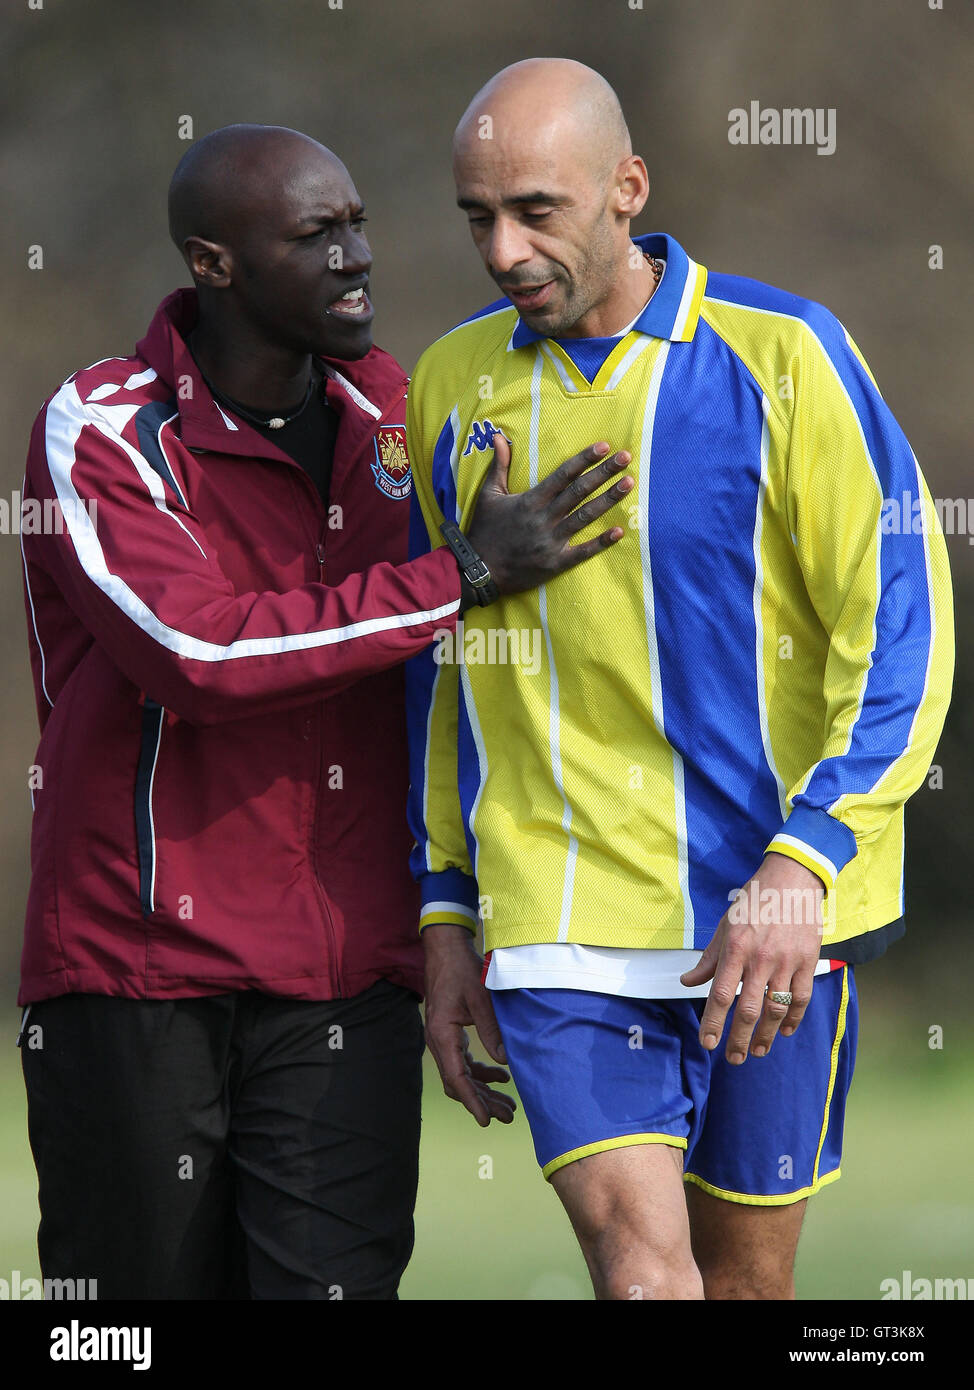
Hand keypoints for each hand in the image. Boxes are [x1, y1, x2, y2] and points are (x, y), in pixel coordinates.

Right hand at [422, 923, 515, 1126]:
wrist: (447, 950)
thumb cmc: (462, 970)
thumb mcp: (481, 998)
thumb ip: (491, 1030)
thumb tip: (505, 1061)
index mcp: (442, 1034)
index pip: (455, 1077)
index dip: (471, 1101)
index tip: (485, 1120)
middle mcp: (438, 1041)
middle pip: (459, 1082)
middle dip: (483, 1101)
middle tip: (508, 1115)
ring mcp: (443, 1039)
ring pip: (461, 1075)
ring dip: (483, 1089)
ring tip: (508, 1104)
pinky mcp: (450, 1034)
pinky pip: (463, 1062)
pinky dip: (481, 1072)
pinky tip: (501, 1076)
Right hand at [466, 434, 633, 594]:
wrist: (479, 571)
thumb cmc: (484, 531)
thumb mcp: (488, 495)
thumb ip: (499, 465)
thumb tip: (499, 436)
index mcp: (530, 501)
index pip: (562, 475)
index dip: (584, 459)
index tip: (603, 446)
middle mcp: (543, 518)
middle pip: (579, 492)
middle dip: (604, 473)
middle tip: (625, 457)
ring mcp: (550, 542)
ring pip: (584, 517)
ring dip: (608, 499)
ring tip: (628, 483)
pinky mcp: (554, 564)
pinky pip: (581, 552)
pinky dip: (600, 543)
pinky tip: (619, 531)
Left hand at [679, 853, 824, 1061]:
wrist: (792, 879)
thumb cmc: (753, 901)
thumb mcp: (725, 925)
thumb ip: (708, 959)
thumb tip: (687, 982)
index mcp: (735, 948)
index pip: (720, 995)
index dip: (713, 1023)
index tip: (708, 1043)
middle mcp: (760, 958)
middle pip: (749, 1010)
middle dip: (738, 1039)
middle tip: (733, 1058)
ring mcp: (787, 961)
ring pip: (777, 1009)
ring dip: (767, 1036)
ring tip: (758, 1051)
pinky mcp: (808, 961)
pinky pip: (801, 998)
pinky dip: (794, 1018)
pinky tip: (785, 1031)